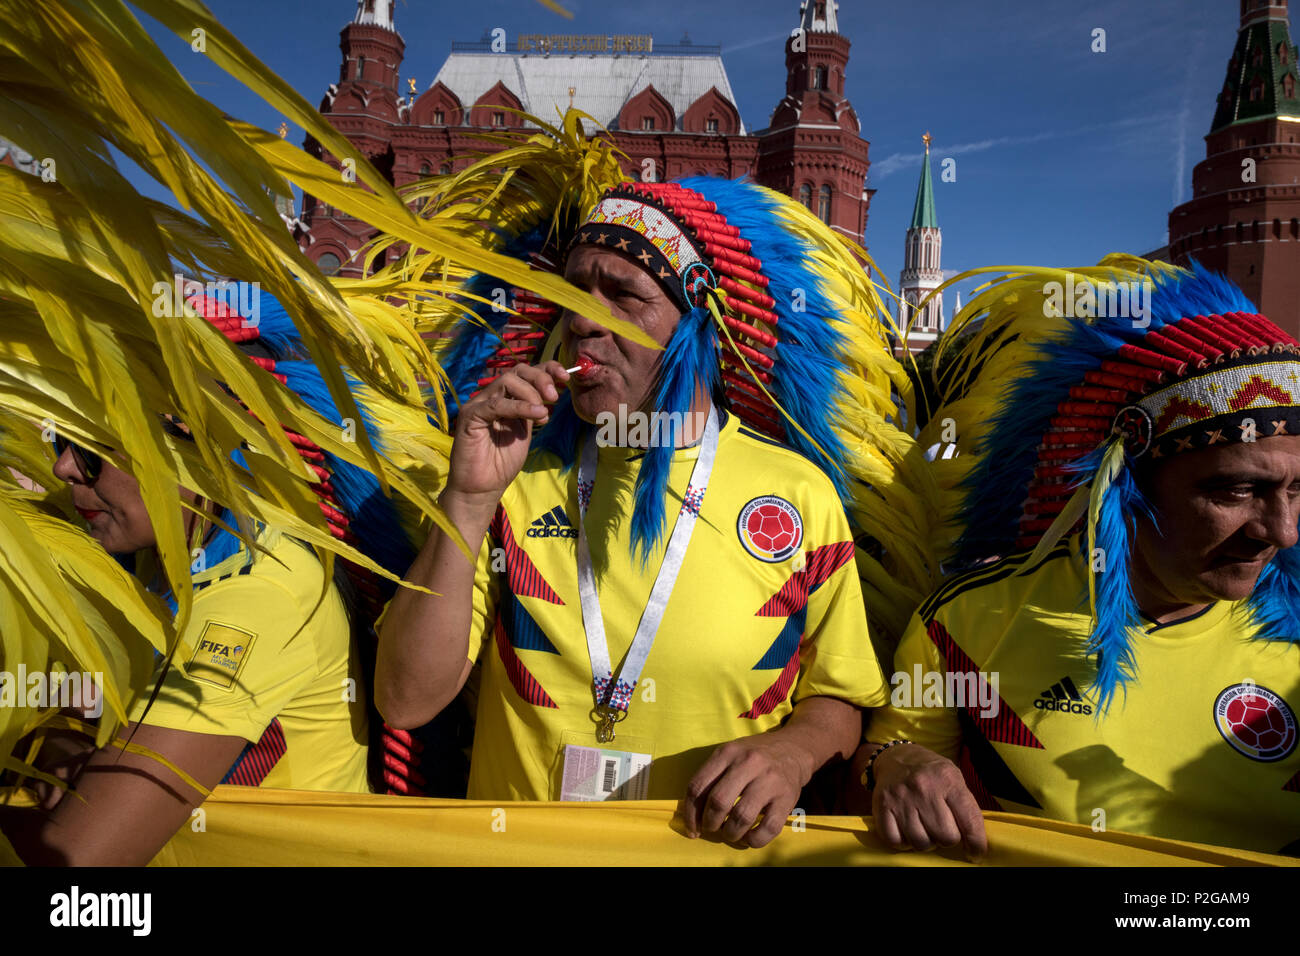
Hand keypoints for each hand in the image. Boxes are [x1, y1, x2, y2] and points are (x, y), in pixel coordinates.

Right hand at [445, 361, 569, 502]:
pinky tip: (536, 415)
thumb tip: (552, 393)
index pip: (525, 372)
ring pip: (507, 381)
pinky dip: (519, 407)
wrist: (482, 488)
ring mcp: (478, 404)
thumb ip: (533, 412)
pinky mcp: (470, 416)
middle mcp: (491, 397)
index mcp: (505, 399)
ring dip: (531, 393)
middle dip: (540, 379)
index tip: (566, 377)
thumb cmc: (501, 463)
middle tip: (554, 397)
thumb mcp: (524, 432)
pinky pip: (495, 404)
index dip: (547, 370)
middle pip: (517, 371)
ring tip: (542, 414)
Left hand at [682, 732, 813, 847]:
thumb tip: (692, 815)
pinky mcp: (787, 798)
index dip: (690, 813)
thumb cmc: (754, 756)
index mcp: (727, 753)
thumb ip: (711, 777)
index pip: (698, 786)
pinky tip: (749, 837)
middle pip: (718, 802)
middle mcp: (748, 763)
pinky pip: (767, 828)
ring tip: (731, 833)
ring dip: (730, 834)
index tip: (692, 828)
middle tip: (712, 829)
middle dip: (710, 823)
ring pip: (741, 817)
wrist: (794, 748)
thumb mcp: (730, 754)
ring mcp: (769, 780)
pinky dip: (754, 840)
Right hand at [870, 742, 986, 859]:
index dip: (976, 844)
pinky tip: (906, 830)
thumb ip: (966, 807)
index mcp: (948, 779)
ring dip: (924, 841)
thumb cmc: (931, 773)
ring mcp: (901, 797)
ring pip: (921, 843)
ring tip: (923, 827)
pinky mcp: (882, 805)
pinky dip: (902, 842)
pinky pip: (895, 841)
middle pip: (946, 837)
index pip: (970, 822)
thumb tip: (975, 842)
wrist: (896, 756)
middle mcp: (924, 787)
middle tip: (941, 828)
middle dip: (946, 838)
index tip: (975, 853)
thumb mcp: (954, 778)